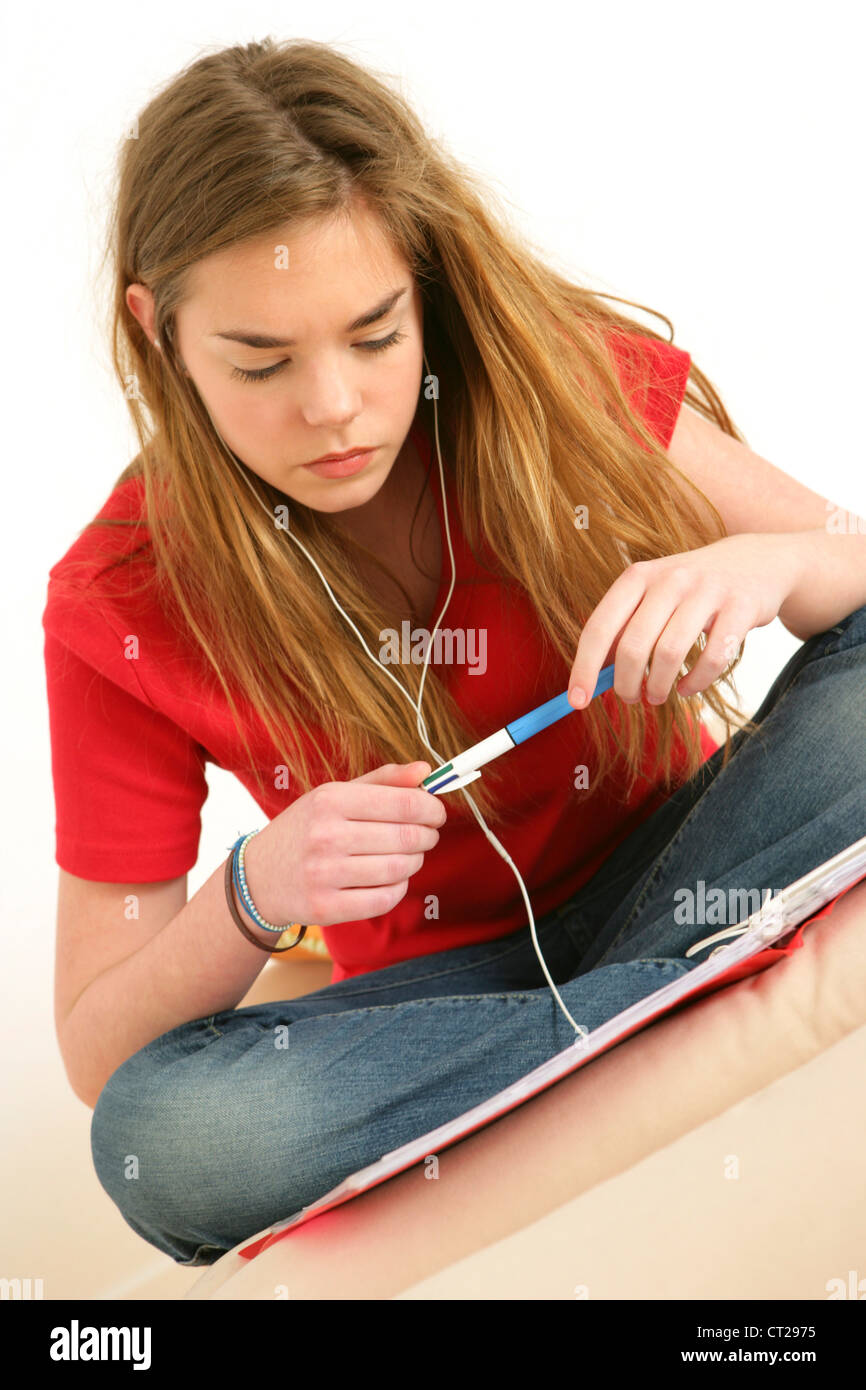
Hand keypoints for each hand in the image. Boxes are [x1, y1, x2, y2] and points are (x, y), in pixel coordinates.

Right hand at [242, 762, 445, 927]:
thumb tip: (426, 770)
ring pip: (399, 869)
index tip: (437, 813)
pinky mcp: (326, 908)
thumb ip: (383, 780)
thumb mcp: (333, 794)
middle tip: (427, 835)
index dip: (432, 809)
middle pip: (407, 837)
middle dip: (427, 836)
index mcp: (330, 800)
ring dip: (414, 862)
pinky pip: (385, 899)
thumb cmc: (304, 829)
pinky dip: (398, 888)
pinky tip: (391, 878)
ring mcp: (324, 875)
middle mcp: (326, 836)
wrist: (258, 878)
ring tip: (408, 856)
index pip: (403, 803)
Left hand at [567, 533, 802, 708]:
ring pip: (670, 654)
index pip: (600, 627)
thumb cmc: (692, 589)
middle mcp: (670, 579)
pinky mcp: (741, 607)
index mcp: (638, 576)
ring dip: (659, 687)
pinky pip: (713, 658)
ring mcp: (707, 591)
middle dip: (626, 684)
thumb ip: (625, 629)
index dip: (583, 668)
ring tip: (658, 695)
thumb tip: (593, 677)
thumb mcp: (653, 595)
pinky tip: (689, 687)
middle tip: (631, 699)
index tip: (576, 700)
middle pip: (633, 646)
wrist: (757, 561)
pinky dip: (696, 683)